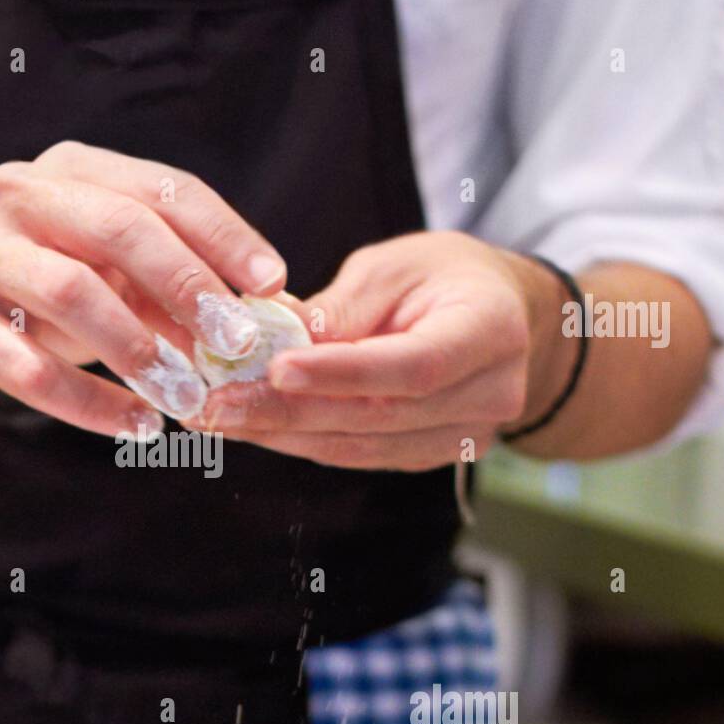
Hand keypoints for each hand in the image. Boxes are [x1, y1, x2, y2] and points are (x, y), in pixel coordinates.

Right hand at [0, 141, 286, 434]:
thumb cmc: (26, 281)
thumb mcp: (94, 267)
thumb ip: (161, 288)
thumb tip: (251, 329)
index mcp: (69, 170)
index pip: (161, 189)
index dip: (224, 235)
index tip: (273, 283)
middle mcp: (19, 195)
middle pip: (118, 229)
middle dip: (187, 287)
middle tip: (235, 343)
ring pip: (70, 292)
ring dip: (138, 349)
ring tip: (186, 396)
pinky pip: (26, 366)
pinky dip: (88, 402)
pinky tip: (134, 426)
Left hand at [192, 232, 555, 469]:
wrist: (504, 319)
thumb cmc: (446, 277)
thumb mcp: (396, 266)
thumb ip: (343, 308)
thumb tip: (276, 339)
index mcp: (490, 332)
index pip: (412, 366)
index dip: (342, 374)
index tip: (277, 369)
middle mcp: (488, 396)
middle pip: (378, 416)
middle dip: (289, 412)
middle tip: (219, 404)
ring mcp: (464, 437)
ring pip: (361, 446)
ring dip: (284, 434)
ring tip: (219, 418)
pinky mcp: (431, 456)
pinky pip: (360, 455)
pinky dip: (303, 442)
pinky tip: (254, 427)